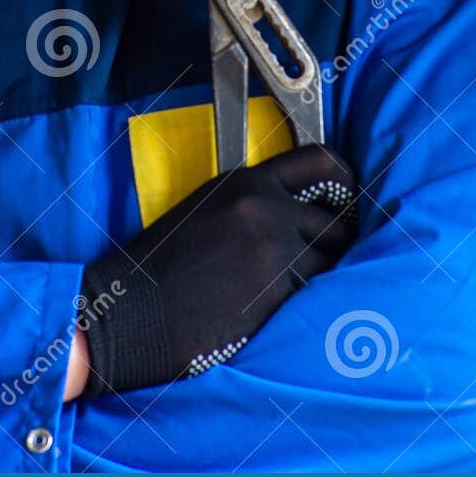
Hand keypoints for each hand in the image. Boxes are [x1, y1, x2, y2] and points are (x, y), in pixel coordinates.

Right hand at [77, 142, 357, 395]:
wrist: (126, 314)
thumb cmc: (160, 268)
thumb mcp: (207, 212)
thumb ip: (255, 205)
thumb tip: (306, 215)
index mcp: (246, 183)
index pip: (323, 161)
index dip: (347, 182)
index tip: (350, 202)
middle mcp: (265, 209)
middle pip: (339, 223)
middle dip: (336, 246)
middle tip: (319, 263)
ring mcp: (273, 251)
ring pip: (329, 267)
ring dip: (315, 282)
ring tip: (280, 293)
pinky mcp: (274, 294)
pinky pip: (309, 300)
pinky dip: (296, 309)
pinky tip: (265, 314)